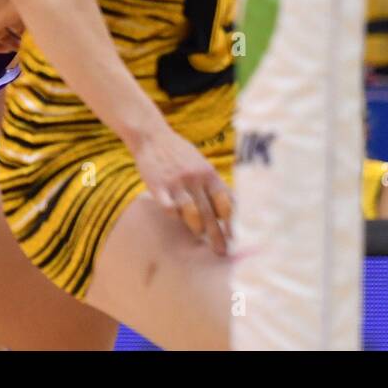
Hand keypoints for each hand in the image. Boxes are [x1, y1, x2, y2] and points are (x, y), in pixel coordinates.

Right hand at [132, 125, 232, 254]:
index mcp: (209, 174)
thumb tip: (230, 205)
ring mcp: (177, 182)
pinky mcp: (158, 186)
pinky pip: (168, 207)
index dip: (230, 221)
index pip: (225, 201)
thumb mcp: (202, 164)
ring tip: (199, 234)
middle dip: (217, 234)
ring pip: (191, 212)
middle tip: (222, 251)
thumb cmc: (180, 153)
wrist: (152, 136)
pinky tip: (175, 218)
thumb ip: (214, 184)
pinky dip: (173, 215)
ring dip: (196, 226)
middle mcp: (195, 179)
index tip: (234, 237)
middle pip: (210, 212)